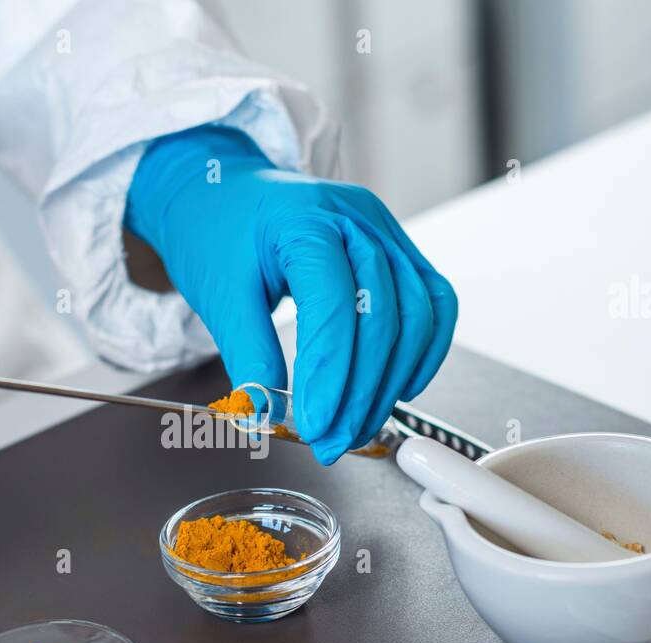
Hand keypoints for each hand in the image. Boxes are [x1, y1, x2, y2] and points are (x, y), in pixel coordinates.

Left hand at [125, 125, 456, 463]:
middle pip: (381, 316)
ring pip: (416, 315)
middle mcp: (356, 220)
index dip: (330, 374)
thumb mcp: (220, 293)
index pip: (334, 306)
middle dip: (360, 392)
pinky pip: (432, 301)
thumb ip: (249, 353)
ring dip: (392, 382)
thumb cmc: (217, 232)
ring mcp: (384, 231)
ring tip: (359, 427)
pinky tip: (400, 389)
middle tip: (334, 441)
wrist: (225, 192)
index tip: (315, 425)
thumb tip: (266, 413)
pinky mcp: (398, 248)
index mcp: (306, 220)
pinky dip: (423, 351)